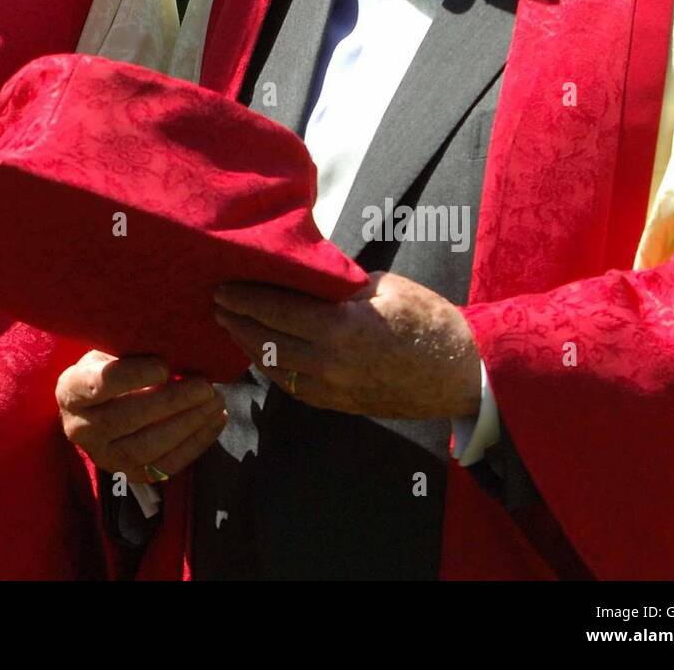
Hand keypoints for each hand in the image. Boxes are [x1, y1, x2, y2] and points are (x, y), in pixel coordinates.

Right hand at [56, 350, 227, 487]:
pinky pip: (165, 466)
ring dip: (187, 425)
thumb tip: (174, 342)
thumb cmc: (109, 368)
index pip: (99, 385)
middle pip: (126, 419)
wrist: (96, 408)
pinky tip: (215, 420)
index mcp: (71, 391)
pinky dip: (196, 444)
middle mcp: (80, 428)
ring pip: (146, 447)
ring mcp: (104, 457)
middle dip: (171, 402)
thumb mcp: (109, 351)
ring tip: (215, 401)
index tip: (164, 367)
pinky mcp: (129, 474)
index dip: (132, 376)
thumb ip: (132, 350)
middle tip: (205, 386)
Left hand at [213, 271, 481, 419]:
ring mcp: (331, 389)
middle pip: (265, 340)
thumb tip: (300, 270)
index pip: (274, 310)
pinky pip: (290, 384)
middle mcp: (327, 363)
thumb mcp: (381, 286)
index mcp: (338, 328)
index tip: (222, 286)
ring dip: (247, 344)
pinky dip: (269, 365)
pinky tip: (259, 351)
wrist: (458, 373)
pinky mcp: (336, 403)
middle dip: (236, 320)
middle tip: (215, 302)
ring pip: (273, 366)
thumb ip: (335, 284)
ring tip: (229, 323)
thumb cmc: (426, 320)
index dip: (244, 298)